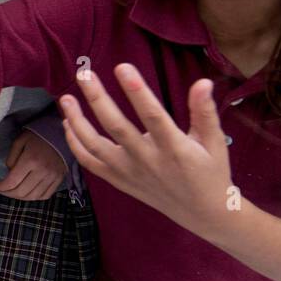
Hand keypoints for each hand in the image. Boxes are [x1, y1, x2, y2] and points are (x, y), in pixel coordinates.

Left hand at [0, 129, 65, 199]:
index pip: (12, 182)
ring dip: (19, 197)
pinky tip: (27, 192)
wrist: (61, 134)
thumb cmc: (38, 135)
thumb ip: (11, 157)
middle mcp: (42, 171)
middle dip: (7, 193)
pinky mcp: (59, 179)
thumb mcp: (20, 140)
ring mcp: (52, 177)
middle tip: (2, 189)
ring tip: (12, 191)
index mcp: (30, 160)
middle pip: (21, 192)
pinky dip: (34, 197)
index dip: (0, 187)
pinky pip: (44, 195)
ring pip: (32, 197)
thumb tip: (9, 172)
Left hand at [60, 64, 232, 237]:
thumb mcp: (214, 142)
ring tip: (66, 98)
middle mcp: (148, 161)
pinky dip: (75, 144)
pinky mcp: (119, 181)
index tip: (122, 66)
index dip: (136, 91)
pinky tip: (68, 124)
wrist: (202, 213)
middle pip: (116, 127)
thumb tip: (202, 82)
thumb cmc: (211, 172)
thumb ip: (205, 112)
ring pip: (95, 146)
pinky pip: (90, 163)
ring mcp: (129, 173)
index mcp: (174, 148)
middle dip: (98, 99)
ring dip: (77, 122)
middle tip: (84, 74)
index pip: (152, 115)